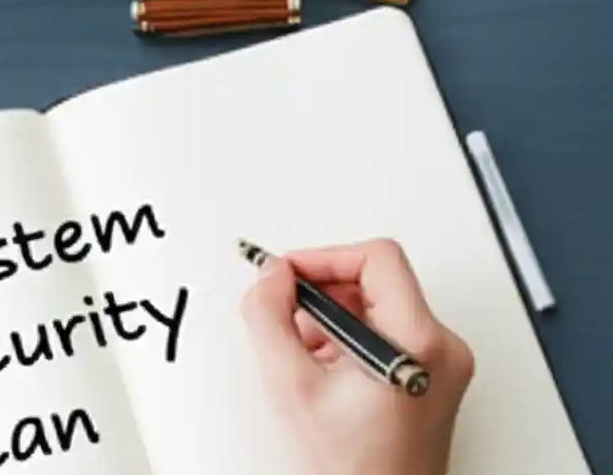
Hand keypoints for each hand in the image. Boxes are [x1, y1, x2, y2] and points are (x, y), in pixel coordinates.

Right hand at [241, 239, 474, 474]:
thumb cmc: (352, 472)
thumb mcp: (291, 387)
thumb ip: (269, 318)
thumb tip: (270, 277)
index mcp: (419, 343)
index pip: (377, 258)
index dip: (323, 258)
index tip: (287, 273)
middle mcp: (442, 349)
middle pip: (376, 280)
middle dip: (321, 292)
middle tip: (283, 309)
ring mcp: (440, 365)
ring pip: (377, 307)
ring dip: (330, 318)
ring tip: (301, 351)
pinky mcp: (429, 378)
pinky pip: (384, 334)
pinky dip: (345, 340)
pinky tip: (320, 368)